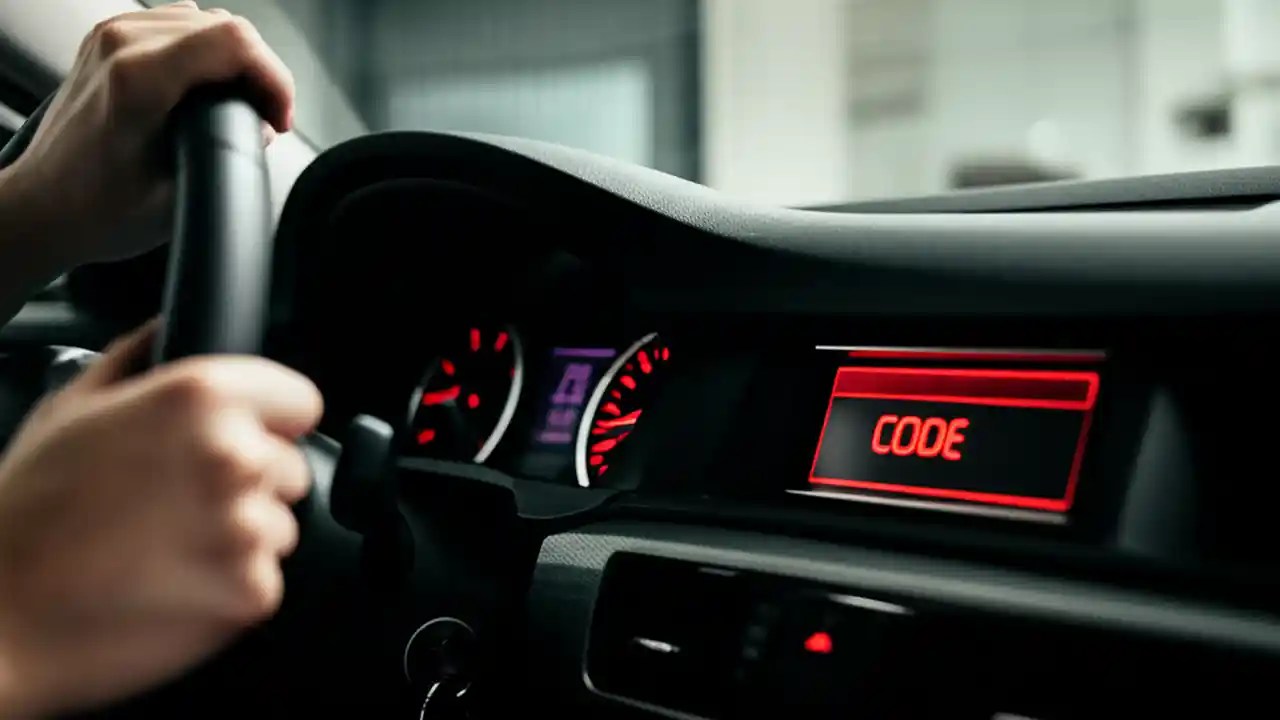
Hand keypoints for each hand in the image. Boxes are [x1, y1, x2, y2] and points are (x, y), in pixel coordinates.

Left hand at [0, 1, 292, 268]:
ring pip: (206, 20)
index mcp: (138, 78)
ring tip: (240, 104)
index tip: (279, 116)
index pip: (235, 41)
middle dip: (260, 72)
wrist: (46, 207)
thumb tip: (262, 126)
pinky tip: (208, 87)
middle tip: (266, 117)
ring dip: (235, 60)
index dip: (275, 78)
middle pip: (226, 26)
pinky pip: (178, 24)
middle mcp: (121, 45)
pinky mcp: (110, 40)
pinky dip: (205, 52)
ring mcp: (111, 36)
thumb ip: (231, 152)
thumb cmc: (97, 209)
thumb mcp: (178, 193)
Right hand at [0, 320, 320, 716]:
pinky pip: (264, 580)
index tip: (244, 438)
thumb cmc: (28, 512)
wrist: (1, 616)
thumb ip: (142, 356)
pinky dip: (229, 588)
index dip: (271, 422)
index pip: (301, 400)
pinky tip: (172, 583)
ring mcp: (247, 528)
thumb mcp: (73, 405)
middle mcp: (235, 457)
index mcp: (202, 397)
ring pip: (279, 526)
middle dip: (249, 484)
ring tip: (166, 545)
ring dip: (239, 538)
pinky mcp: (251, 591)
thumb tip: (175, 325)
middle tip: (176, 503)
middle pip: (290, 468)